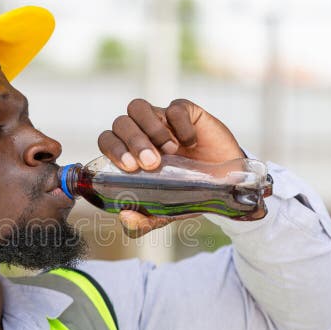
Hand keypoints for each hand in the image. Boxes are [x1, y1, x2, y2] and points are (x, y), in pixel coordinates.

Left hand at [98, 98, 245, 236]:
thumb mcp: (163, 213)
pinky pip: (175, 107)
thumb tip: (125, 217)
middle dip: (132, 142)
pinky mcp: (185, 112)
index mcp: (128, 153)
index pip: (107, 140)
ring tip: (170, 150)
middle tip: (151, 163)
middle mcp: (140, 133)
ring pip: (138, 108)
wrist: (224, 186)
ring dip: (150, 128)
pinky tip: (190, 143)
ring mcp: (161, 120)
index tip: (130, 167)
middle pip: (120, 123)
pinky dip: (180, 125)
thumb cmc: (186, 194)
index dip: (113, 150)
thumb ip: (143, 222)